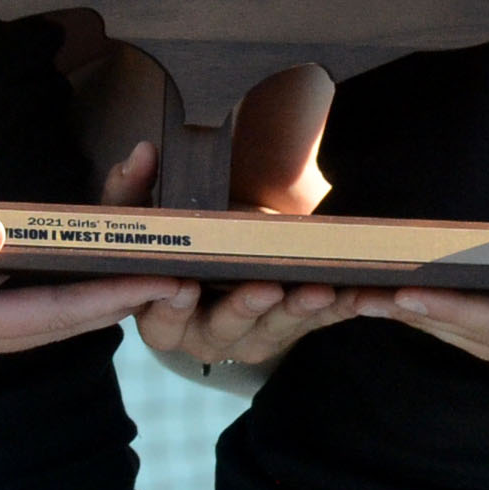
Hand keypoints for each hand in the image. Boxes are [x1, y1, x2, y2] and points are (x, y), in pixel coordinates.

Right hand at [0, 215, 177, 402]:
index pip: (62, 313)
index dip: (123, 294)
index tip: (180, 276)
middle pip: (62, 301)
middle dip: (119, 270)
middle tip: (170, 233)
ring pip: (36, 291)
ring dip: (84, 264)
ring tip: (130, 230)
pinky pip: (2, 282)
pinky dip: (39, 259)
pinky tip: (50, 241)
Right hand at [99, 138, 350, 371]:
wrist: (226, 246)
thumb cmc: (183, 233)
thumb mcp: (152, 211)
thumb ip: (133, 186)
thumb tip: (142, 152)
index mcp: (161, 314)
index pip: (160, 319)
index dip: (170, 306)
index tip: (184, 284)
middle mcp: (204, 335)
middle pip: (221, 331)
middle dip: (244, 309)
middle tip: (263, 287)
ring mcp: (251, 337)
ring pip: (272, 332)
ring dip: (295, 311)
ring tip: (315, 288)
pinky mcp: (291, 329)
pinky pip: (317, 323)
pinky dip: (339, 308)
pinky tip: (355, 292)